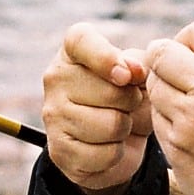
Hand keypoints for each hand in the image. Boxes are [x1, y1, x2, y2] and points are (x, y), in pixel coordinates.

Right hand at [40, 22, 150, 194]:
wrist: (116, 141)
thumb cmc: (128, 97)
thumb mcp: (139, 74)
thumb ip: (140, 63)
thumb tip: (133, 70)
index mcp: (73, 52)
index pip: (80, 40)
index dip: (107, 57)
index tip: (127, 75)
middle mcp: (55, 79)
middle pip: (110, 91)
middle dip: (132, 102)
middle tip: (127, 104)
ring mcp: (53, 116)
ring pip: (111, 125)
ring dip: (125, 129)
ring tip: (118, 124)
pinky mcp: (59, 151)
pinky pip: (106, 154)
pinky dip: (117, 154)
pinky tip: (107, 146)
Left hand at [144, 18, 193, 194]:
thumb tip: (180, 49)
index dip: (189, 41)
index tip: (191, 54)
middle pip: (162, 54)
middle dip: (166, 63)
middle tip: (178, 77)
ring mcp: (189, 119)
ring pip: (154, 87)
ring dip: (164, 92)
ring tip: (188, 107)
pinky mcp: (174, 146)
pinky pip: (156, 120)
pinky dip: (166, 121)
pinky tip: (188, 130)